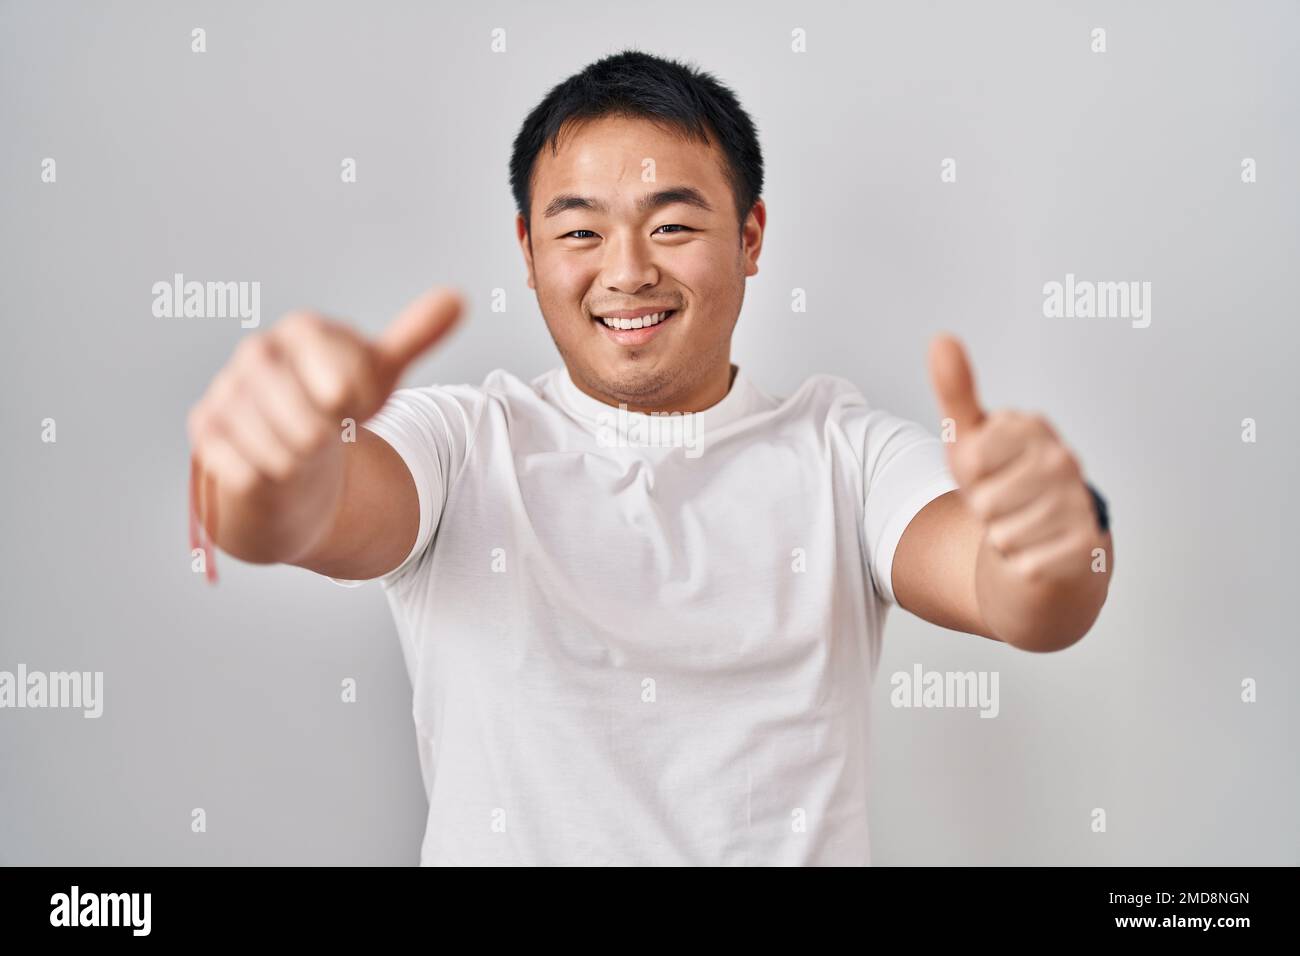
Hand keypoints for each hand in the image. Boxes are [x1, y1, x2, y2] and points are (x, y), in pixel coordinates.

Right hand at [186, 287, 461, 560]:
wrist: (290, 457)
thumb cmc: (338, 408)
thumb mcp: (380, 377)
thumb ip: (414, 338)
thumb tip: (458, 298)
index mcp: (302, 331)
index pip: (345, 377)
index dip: (358, 403)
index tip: (358, 406)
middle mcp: (256, 354)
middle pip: (311, 420)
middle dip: (329, 439)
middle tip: (327, 431)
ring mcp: (226, 392)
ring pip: (283, 451)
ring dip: (302, 462)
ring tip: (302, 449)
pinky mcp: (206, 436)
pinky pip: (251, 474)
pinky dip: (271, 480)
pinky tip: (271, 466)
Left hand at [927, 333, 1099, 583]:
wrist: (1044, 539)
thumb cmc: (1001, 482)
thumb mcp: (969, 439)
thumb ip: (955, 391)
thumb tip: (941, 339)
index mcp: (1032, 429)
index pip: (971, 461)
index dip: (967, 477)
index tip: (984, 473)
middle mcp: (1063, 461)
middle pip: (985, 503)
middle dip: (983, 512)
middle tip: (1001, 504)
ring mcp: (1079, 503)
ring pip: (1005, 536)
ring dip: (1002, 539)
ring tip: (1018, 525)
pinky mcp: (1088, 545)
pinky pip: (1028, 563)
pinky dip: (1021, 564)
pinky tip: (1035, 550)